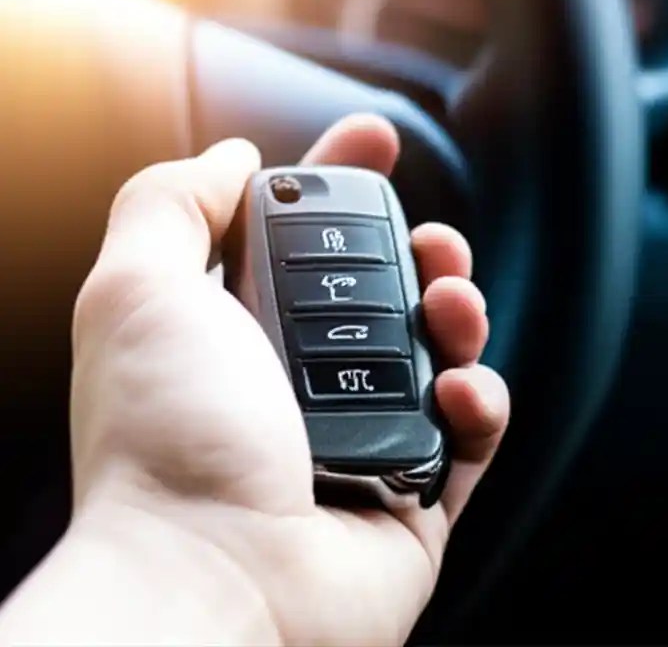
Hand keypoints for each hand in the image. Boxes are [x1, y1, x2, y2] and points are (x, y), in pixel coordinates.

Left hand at [0, 115, 505, 645]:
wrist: (218, 578)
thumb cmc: (167, 445)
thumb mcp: (135, 292)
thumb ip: (170, 204)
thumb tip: (233, 160)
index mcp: (237, 337)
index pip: (301, 240)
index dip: (341, 182)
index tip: (377, 138)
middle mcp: (300, 389)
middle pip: (387, 293)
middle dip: (422, 251)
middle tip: (432, 242)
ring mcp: (364, 444)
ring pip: (441, 355)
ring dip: (461, 314)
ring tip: (453, 307)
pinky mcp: (417, 499)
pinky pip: (474, 434)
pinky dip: (482, 402)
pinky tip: (460, 392)